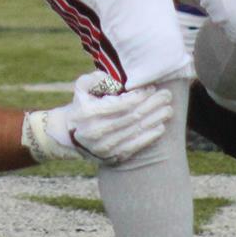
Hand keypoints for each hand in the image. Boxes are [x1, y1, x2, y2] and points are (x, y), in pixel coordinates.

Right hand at [23, 72, 174, 164]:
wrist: (67, 134)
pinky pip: (134, 147)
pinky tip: (160, 128)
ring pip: (135, 132)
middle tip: (166, 96)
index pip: (122, 104)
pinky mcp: (111, 157)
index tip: (152, 88)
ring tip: (168, 110)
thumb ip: (95, 79)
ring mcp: (104, 147)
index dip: (140, 96)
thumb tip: (115, 80)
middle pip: (132, 117)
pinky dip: (149, 137)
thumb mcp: (81, 87)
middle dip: (153, 106)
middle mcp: (97, 132)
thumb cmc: (80, 105)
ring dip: (155, 120)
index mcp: (90, 113)